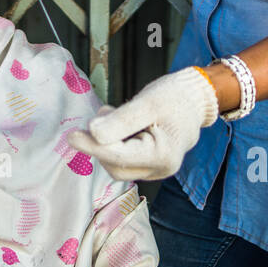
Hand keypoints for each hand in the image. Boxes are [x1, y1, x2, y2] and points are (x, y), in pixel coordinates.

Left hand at [66, 68, 218, 181]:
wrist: (195, 98)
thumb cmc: (175, 96)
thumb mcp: (147, 102)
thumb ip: (121, 120)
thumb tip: (92, 133)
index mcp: (163, 155)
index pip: (119, 156)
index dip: (93, 146)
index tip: (72, 136)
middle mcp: (161, 169)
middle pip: (116, 166)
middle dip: (100, 144)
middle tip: (99, 114)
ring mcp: (156, 169)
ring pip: (118, 165)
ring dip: (107, 142)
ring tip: (113, 113)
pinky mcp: (150, 164)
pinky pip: (125, 159)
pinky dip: (116, 143)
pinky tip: (120, 123)